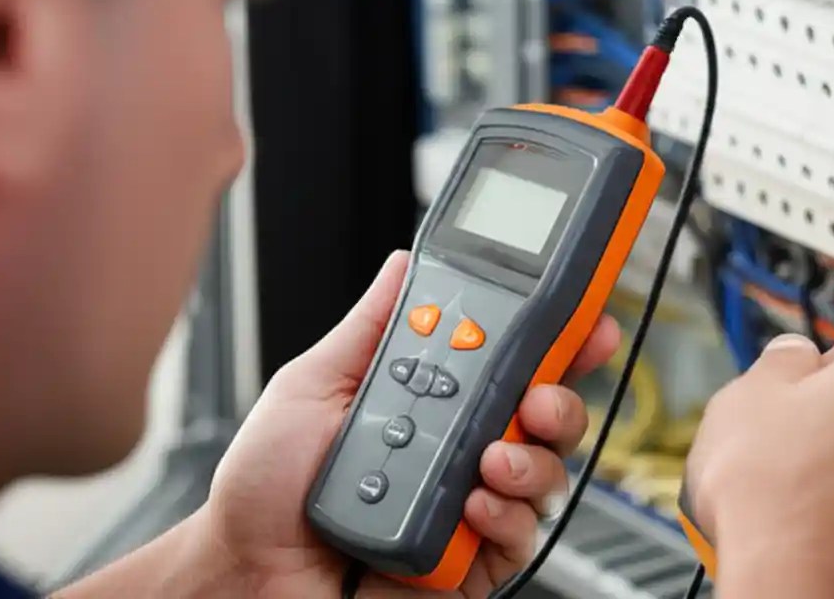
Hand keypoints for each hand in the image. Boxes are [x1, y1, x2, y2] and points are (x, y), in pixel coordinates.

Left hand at [204, 251, 619, 596]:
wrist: (247, 571)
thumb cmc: (266, 488)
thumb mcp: (312, 385)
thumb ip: (370, 328)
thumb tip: (403, 265)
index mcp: (431, 403)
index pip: (509, 363)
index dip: (555, 340)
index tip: (586, 318)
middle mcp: (459, 451)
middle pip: (545, 416)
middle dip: (558, 400)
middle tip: (535, 398)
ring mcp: (470, 506)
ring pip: (546, 476)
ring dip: (529, 462)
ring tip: (487, 461)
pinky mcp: (472, 562)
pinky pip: (522, 538)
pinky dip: (505, 517)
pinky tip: (471, 506)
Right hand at [684, 335, 833, 598]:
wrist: (797, 586)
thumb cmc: (773, 485)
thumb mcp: (748, 395)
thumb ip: (780, 361)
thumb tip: (797, 355)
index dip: (807, 375)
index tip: (781, 400)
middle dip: (830, 421)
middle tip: (780, 444)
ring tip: (791, 493)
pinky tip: (812, 526)